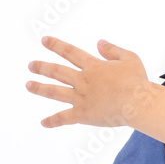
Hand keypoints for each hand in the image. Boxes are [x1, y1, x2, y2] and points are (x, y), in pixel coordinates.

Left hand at [25, 35, 151, 128]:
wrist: (136, 103)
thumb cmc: (136, 81)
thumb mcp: (129, 58)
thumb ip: (113, 50)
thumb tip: (99, 43)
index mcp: (93, 66)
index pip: (70, 52)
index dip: (56, 45)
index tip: (44, 40)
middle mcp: (83, 80)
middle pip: (57, 72)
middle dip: (42, 67)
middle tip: (30, 65)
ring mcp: (81, 98)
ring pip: (55, 92)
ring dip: (40, 88)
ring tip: (28, 85)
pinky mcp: (83, 114)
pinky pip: (64, 118)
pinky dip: (53, 121)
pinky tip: (42, 123)